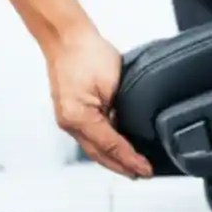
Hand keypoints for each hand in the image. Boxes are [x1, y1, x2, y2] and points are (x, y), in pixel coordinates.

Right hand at [45, 26, 152, 178]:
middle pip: (99, 155)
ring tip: (130, 167)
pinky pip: (89, 136)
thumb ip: (121, 109)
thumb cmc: (86, 53)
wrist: (66, 37)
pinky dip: (103, 145)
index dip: (130, 160)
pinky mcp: (70, 113)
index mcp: (79, 117)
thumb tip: (130, 128)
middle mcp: (70, 123)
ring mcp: (67, 119)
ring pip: (93, 148)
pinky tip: (115, 148)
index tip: (145, 169)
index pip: (111, 146)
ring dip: (112, 159)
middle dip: (121, 167)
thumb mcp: (114, 83)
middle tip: (141, 174)